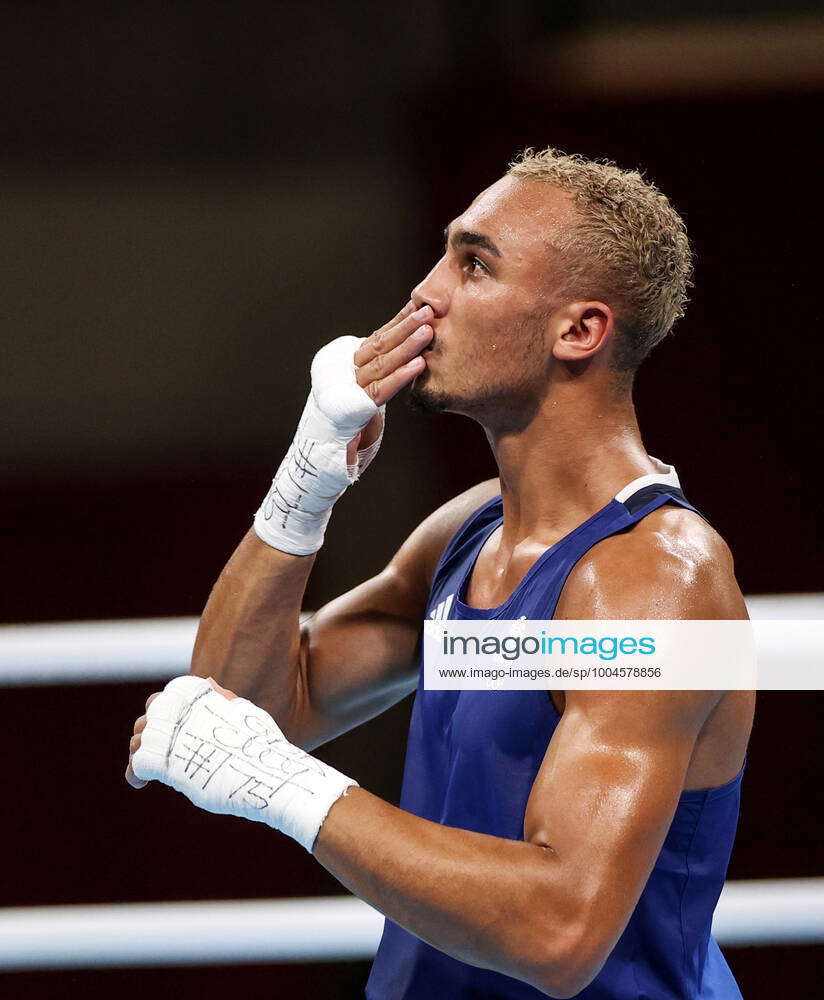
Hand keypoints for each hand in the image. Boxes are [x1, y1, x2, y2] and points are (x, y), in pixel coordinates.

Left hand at [126, 675, 356, 851]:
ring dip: (140, 752)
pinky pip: (138, 764)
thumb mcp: (243, 712)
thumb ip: (222, 698)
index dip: (165, 715)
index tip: (172, 733)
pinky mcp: (163, 763)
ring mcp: (168, 735)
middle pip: (150, 715)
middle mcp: (178, 708)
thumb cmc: (261, 745)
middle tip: (161, 751)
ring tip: (147, 769)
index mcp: (196, 692)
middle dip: (150, 731)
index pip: (166, 697)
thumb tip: (208, 680)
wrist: (267, 771)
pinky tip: (141, 783)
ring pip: (139, 739)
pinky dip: (135, 774)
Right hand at [347, 301, 432, 461]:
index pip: (378, 336)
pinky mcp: (356, 408)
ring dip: (407, 346)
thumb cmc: (350, 414)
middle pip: (381, 343)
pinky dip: (401, 377)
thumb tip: (407, 344)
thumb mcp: (366, 385)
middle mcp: (348, 368)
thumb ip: (380, 367)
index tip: (419, 304)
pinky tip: (419, 366)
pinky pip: (382, 389)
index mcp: (350, 359)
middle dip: (406, 326)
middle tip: (428, 311)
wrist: (326, 445)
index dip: (399, 320)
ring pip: (382, 362)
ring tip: (428, 332)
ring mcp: (350, 387)